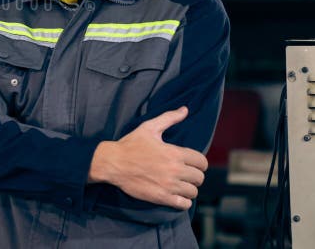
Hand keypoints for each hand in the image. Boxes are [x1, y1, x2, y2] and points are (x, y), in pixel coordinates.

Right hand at [88, 106, 207, 209]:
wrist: (112, 163)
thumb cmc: (130, 144)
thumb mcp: (149, 127)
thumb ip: (169, 118)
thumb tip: (185, 110)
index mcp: (174, 153)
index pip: (202, 162)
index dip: (199, 163)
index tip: (191, 163)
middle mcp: (175, 169)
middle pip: (199, 178)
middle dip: (194, 176)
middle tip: (185, 174)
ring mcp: (168, 185)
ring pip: (193, 192)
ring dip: (188, 188)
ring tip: (180, 185)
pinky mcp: (161, 197)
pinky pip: (183, 204)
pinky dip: (183, 201)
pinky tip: (177, 196)